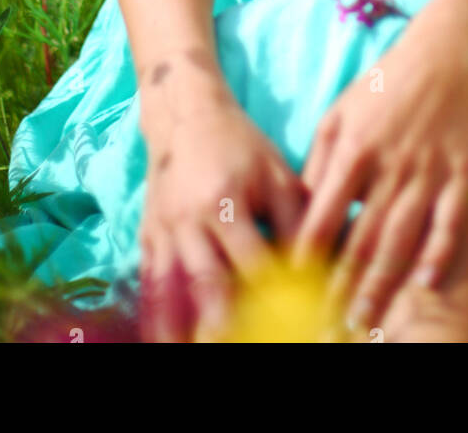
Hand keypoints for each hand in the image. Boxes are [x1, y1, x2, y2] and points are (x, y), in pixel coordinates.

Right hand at [139, 88, 306, 341]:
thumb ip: (297, 220)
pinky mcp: (147, 235)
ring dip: (180, 328)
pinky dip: (156, 313)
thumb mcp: (277, 174)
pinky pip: (149, 281)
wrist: (184, 116)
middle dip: (222, 325)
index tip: (294, 326)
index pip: (252, 263)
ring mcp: (163, 229)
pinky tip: (167, 338)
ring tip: (191, 352)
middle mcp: (189, 220)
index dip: (273, 300)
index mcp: (225, 201)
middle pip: (206, 283)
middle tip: (240, 345)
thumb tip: (319, 269)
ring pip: (170, 289)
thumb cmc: (240, 145)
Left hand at [290, 18, 467, 335]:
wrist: (444, 57)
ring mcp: (428, 173)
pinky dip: (436, 256)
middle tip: (329, 325)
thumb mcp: (338, 113)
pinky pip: (448, 224)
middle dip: (344, 288)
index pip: (324, 214)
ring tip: (366, 321)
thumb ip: (319, 160)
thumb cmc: (383, 86)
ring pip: (402, 240)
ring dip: (383, 286)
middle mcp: (389, 165)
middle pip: (362, 239)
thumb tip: (302, 207)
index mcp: (353, 149)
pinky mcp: (462, 175)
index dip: (308, 255)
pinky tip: (424, 285)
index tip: (293, 289)